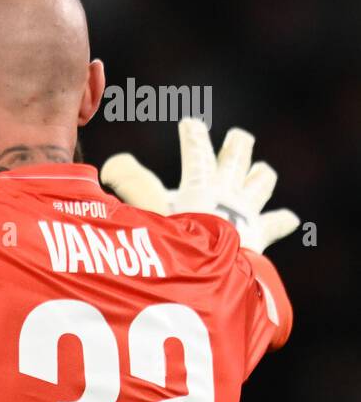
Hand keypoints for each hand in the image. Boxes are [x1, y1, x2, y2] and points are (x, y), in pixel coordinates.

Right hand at [101, 119, 298, 253]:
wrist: (216, 278)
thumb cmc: (179, 246)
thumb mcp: (147, 212)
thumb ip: (130, 183)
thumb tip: (112, 165)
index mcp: (202, 185)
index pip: (196, 153)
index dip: (193, 137)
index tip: (191, 123)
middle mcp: (228, 193)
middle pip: (236, 160)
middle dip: (237, 146)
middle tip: (238, 137)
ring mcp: (247, 212)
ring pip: (261, 183)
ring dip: (260, 175)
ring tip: (262, 171)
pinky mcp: (260, 235)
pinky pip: (276, 223)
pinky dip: (281, 220)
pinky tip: (290, 219)